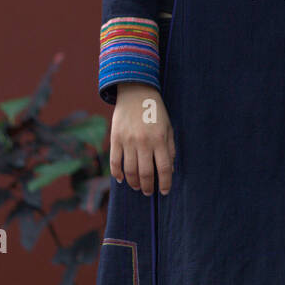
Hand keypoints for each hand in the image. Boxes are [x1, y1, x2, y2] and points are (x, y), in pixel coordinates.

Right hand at [110, 82, 175, 196]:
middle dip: (148, 187)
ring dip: (134, 183)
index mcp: (159, 139)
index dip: (165, 183)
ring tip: (137, 187)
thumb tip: (170, 170)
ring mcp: (128, 141)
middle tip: (148, 192)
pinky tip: (121, 179)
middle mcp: (144, 142)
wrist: (135, 92)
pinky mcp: (115, 138)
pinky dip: (117, 173)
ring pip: (129, 171)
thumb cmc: (155, 111)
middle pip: (146, 173)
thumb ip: (170, 148)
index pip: (164, 168)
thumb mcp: (168, 127)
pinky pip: (114, 161)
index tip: (165, 191)